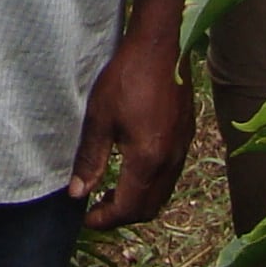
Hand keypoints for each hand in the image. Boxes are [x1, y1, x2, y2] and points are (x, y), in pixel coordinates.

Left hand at [68, 30, 194, 226]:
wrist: (161, 47)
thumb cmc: (127, 78)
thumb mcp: (100, 117)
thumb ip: (91, 158)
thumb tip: (78, 193)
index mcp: (148, 160)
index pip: (129, 208)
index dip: (106, 219)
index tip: (87, 219)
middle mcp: (170, 161)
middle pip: (149, 208)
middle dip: (123, 215)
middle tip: (97, 207)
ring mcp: (182, 150)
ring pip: (162, 193)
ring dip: (138, 201)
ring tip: (111, 191)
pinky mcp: (187, 136)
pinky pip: (170, 175)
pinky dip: (151, 185)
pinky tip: (133, 169)